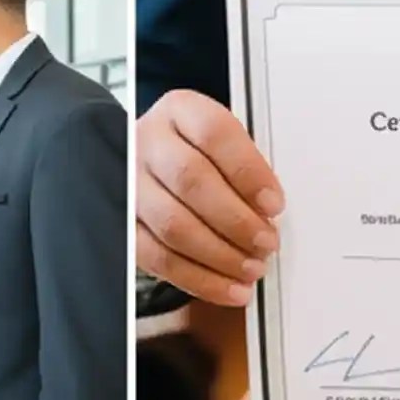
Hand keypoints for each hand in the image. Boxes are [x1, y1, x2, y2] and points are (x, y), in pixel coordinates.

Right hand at [137, 89, 283, 305]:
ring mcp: (129, 184)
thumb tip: (267, 214)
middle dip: (236, 220)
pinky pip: (158, 258)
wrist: (148, 163)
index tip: (274, 203)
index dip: (248, 172)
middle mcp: (148, 142)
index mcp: (180, 111)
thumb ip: (244, 170)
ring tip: (251, 268)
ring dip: (220, 255)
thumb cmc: (196, 154)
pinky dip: (198, 279)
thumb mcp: (222, 145)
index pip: (215, 134)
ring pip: (173, 224)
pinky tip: (228, 287)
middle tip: (266, 242)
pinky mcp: (124, 225)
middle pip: (191, 180)